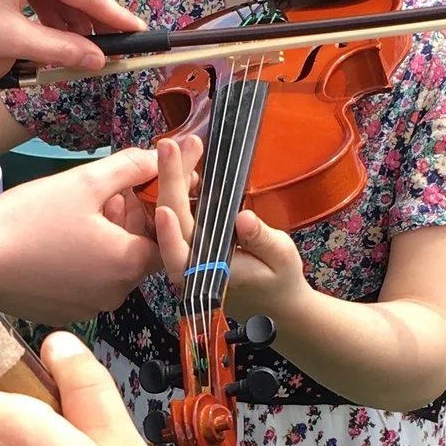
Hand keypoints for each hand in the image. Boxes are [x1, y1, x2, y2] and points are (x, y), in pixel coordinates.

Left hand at [0, 0, 141, 74]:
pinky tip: (55, 31)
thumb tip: (97, 60)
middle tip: (115, 43)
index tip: (138, 32)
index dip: (113, 15)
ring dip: (69, 12)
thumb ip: (61, 48)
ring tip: (85, 45)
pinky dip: (45, 6)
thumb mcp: (10, 40)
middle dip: (94, 14)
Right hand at [0, 147, 162, 327]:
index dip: (161, 202)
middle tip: (113, 186)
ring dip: (109, 232)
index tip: (147, 179)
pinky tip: (63, 231)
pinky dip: (87, 254)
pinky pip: (89, 278)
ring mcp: (89, 306)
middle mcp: (116, 294)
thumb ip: (131, 166)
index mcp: (129, 264)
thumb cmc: (28, 219)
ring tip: (84, 204)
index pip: (168, 233)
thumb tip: (162, 155)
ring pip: (113, 263)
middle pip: (140, 248)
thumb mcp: (84, 182)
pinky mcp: (64, 310)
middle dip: (133, 214)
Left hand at [150, 132, 308, 324]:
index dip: (171, 232)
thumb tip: (243, 219)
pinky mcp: (190, 238)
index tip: (164, 208)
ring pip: (172, 212)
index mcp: (205, 276)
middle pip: (171, 220)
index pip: (181, 253)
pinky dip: (182, 185)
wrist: (275, 299)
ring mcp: (187, 250)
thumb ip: (262, 239)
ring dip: (175, 177)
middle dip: (171, 180)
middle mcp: (188, 264)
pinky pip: (180, 211)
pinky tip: (187, 162)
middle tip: (170, 146)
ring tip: (180, 146)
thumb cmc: (279, 280)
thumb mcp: (281, 257)